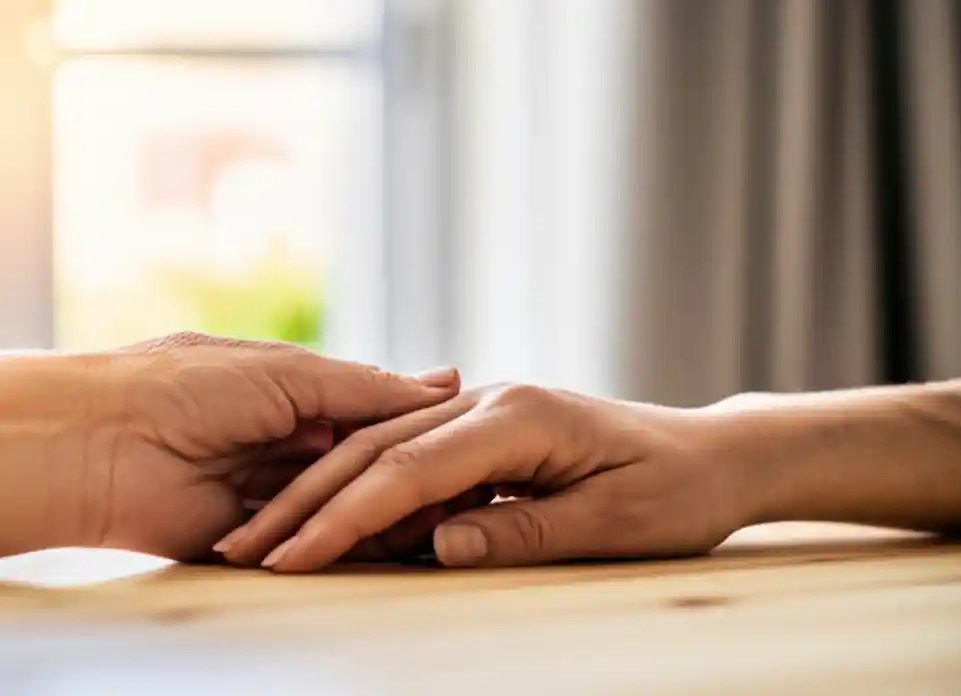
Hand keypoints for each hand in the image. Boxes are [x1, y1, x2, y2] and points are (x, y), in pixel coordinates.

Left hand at [78, 332, 459, 560]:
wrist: (100, 445)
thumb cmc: (184, 388)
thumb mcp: (289, 373)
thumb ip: (363, 389)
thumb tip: (442, 383)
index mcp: (287, 387)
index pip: (367, 410)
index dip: (413, 424)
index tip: (467, 430)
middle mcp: (279, 436)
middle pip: (358, 460)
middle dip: (399, 471)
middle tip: (462, 482)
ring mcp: (263, 487)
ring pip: (336, 503)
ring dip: (374, 509)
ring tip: (437, 514)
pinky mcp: (246, 535)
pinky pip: (302, 541)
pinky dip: (336, 542)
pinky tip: (384, 541)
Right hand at [215, 384, 748, 570]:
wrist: (714, 456)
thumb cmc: (676, 493)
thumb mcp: (614, 522)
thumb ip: (524, 530)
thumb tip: (438, 545)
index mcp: (518, 415)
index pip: (408, 469)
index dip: (343, 517)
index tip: (290, 558)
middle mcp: (490, 402)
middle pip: (375, 449)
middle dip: (306, 502)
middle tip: (246, 549)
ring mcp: (484, 411)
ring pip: (380, 447)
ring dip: (321, 493)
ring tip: (265, 535)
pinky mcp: (484, 431)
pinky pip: (409, 458)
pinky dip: (364, 491)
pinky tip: (329, 521)